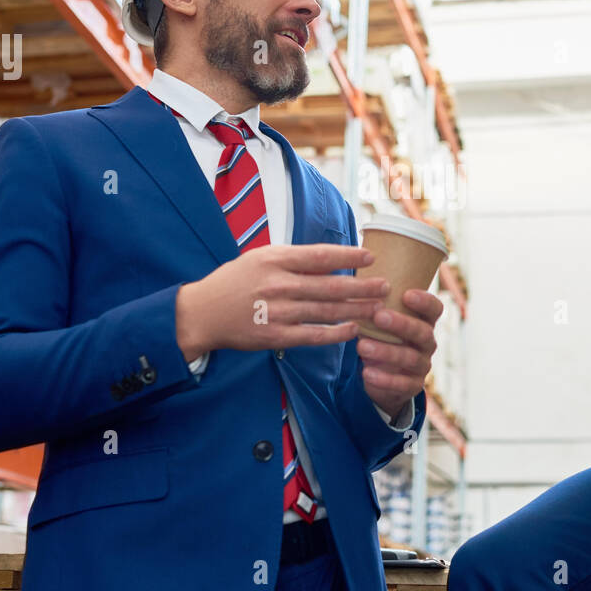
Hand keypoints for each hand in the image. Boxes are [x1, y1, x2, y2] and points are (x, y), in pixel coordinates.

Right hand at [175, 244, 387, 357]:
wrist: (203, 313)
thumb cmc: (234, 281)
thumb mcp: (260, 257)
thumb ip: (293, 258)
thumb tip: (332, 258)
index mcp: (275, 259)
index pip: (320, 256)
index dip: (349, 254)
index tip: (372, 255)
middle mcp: (279, 284)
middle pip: (331, 285)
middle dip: (363, 286)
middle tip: (387, 286)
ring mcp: (278, 312)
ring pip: (327, 310)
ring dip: (357, 309)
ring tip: (379, 307)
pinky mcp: (276, 336)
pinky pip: (314, 335)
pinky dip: (336, 333)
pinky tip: (353, 329)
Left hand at [357, 289, 443, 419]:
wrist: (383, 377)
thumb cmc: (381, 339)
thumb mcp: (381, 323)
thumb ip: (377, 306)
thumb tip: (356, 284)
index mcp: (423, 322)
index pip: (434, 309)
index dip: (425, 301)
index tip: (406, 294)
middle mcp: (427, 342)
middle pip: (422, 332)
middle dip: (401, 324)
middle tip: (378, 316)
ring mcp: (422, 365)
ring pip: (410, 358)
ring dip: (386, 352)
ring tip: (362, 347)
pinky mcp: (413, 386)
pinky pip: (402, 384)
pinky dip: (384, 379)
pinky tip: (367, 372)